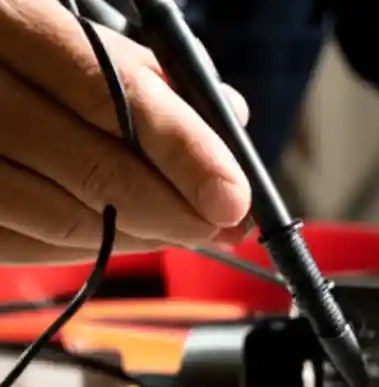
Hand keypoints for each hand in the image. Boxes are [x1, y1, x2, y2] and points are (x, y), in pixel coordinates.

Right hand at [0, 0, 250, 264]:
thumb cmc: (15, 47)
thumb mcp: (71, 31)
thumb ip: (144, 73)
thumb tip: (230, 117)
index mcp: (8, 20)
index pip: (115, 96)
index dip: (186, 153)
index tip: (233, 196)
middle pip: (93, 170)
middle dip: (175, 210)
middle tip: (223, 224)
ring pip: (63, 219)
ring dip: (142, 235)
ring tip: (187, 229)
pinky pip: (26, 245)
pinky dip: (91, 248)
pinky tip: (128, 234)